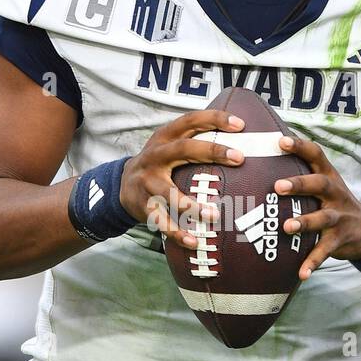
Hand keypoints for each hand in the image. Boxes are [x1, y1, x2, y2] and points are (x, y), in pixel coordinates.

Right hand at [120, 108, 244, 248]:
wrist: (121, 186)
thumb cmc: (159, 166)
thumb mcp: (170, 147)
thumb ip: (196, 143)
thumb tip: (240, 144)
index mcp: (165, 137)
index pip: (190, 121)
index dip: (214, 119)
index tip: (240, 124)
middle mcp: (155, 155)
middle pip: (183, 149)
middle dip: (211, 151)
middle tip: (239, 158)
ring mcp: (146, 181)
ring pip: (169, 192)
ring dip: (192, 204)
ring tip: (214, 215)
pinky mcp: (142, 205)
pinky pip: (161, 221)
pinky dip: (178, 233)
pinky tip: (194, 242)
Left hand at [275, 135, 360, 279]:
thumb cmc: (335, 204)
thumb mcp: (325, 186)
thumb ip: (302, 174)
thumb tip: (262, 161)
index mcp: (329, 177)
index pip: (316, 155)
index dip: (299, 146)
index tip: (280, 141)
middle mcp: (335, 194)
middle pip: (319, 184)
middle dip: (299, 183)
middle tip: (277, 186)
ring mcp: (339, 217)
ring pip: (322, 218)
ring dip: (304, 222)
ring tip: (287, 227)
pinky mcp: (340, 239)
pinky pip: (324, 251)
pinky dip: (312, 262)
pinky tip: (301, 273)